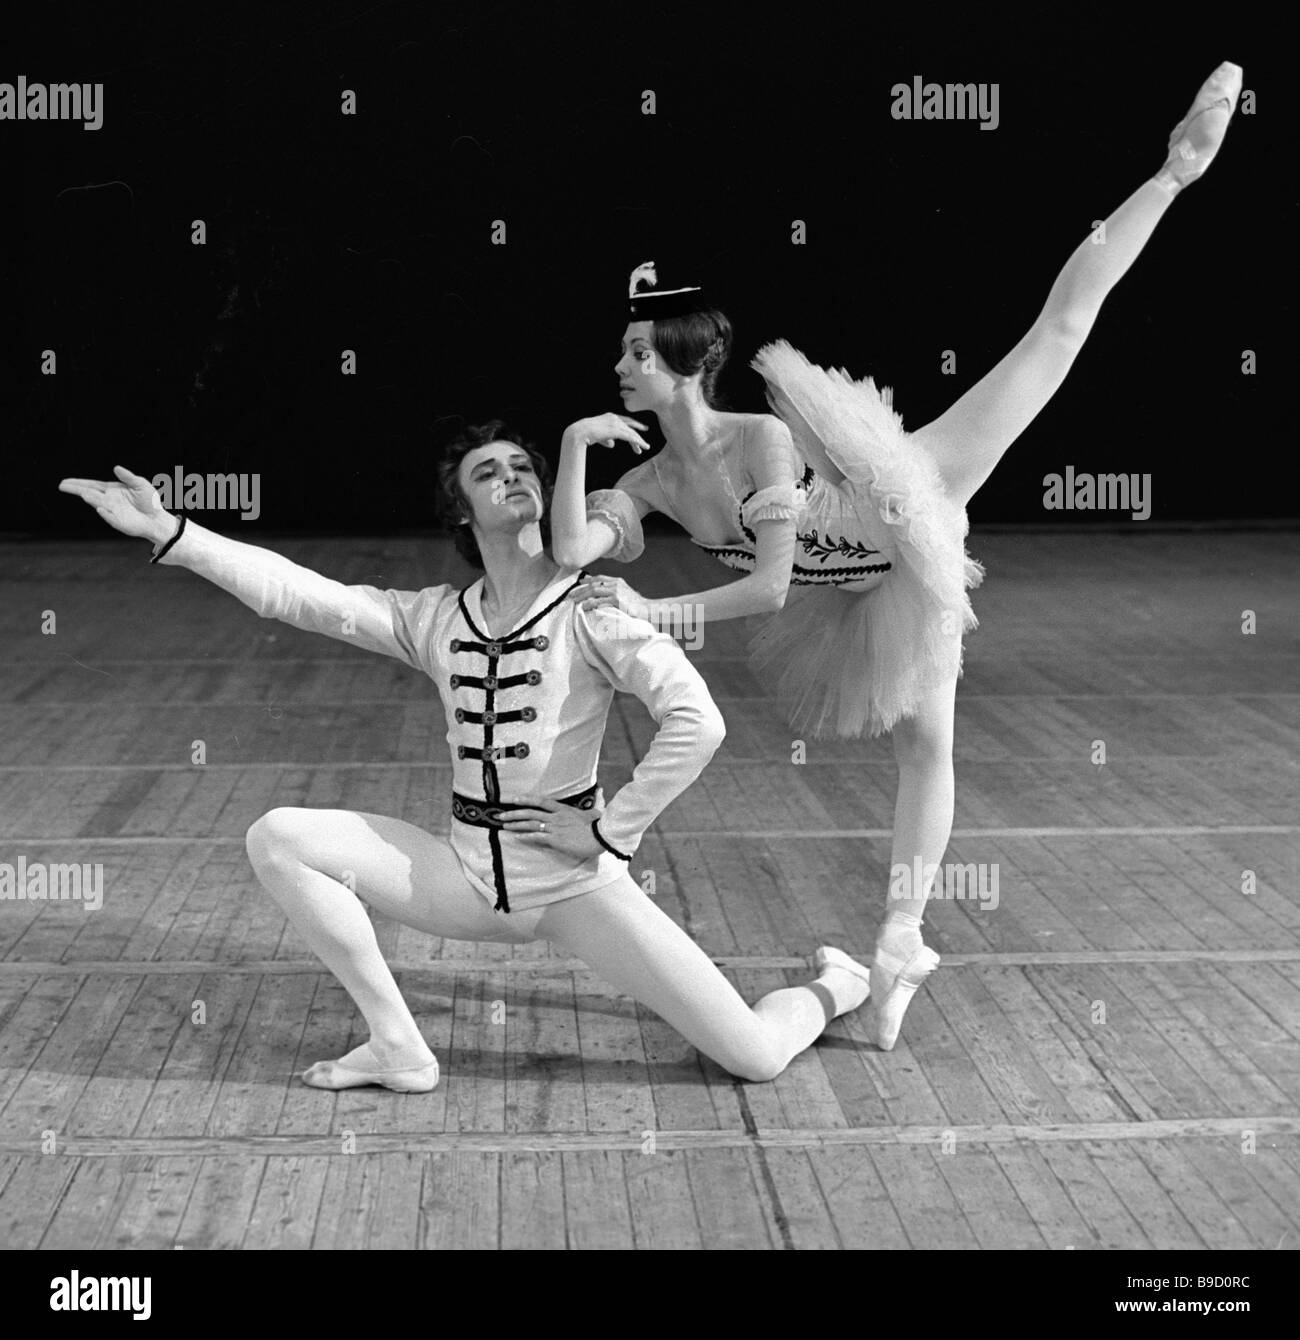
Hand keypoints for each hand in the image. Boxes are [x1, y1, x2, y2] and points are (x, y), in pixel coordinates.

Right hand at [59, 466, 173, 542]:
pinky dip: (105, 514)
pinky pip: (110, 518)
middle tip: (62, 486)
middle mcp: (109, 500)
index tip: (65, 481)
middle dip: (76, 490)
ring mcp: (112, 511)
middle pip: (89, 494)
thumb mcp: (140, 484)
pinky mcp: (119, 522)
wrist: (157, 518)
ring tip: (84, 494)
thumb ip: (128, 477)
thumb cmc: (149, 501)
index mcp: (112, 490)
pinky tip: (100, 509)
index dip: (79, 483)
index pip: (92, 485)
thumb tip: (116, 468)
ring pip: (98, 504)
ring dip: (91, 500)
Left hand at [498, 796, 603, 858]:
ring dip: (516, 825)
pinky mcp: (556, 839)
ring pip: (531, 824)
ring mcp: (555, 827)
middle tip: (501, 815)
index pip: (541, 801)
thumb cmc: (598, 825)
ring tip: (504, 825)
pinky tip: (517, 837)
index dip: (526, 799)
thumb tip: (598, 798)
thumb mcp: (592, 813)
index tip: (514, 799)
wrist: (601, 835)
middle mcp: (556, 816)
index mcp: (564, 809)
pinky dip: (526, 836)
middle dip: (514, 813)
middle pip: (531, 812)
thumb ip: (591, 807)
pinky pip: (537, 837)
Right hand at [562, 413, 651, 454]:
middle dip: (638, 434)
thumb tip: (613, 445)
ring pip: (631, 432)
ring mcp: (615, 423)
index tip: (641, 428)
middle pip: (630, 426)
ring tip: (645, 448)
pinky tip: (643, 446)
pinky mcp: (616, 430)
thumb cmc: (586, 435)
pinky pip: (630, 437)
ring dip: (639, 441)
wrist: (579, 432)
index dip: (633, 425)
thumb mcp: (598, 436)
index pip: (625, 421)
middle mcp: (614, 418)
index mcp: (610, 416)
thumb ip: (606, 439)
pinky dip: (637, 442)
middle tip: (646, 440)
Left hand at [567, 575, 649, 621]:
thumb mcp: (626, 595)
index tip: (579, 582)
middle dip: (580, 590)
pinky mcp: (616, 600)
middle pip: (594, 584)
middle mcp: (616, 584)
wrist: (649, 609)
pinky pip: (599, 601)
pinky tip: (584, 607)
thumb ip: (616, 593)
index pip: (599, 578)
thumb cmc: (638, 605)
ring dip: (582, 596)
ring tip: (574, 601)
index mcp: (618, 581)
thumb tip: (604, 598)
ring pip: (594, 591)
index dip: (588, 580)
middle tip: (571, 595)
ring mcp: (616, 591)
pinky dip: (589, 604)